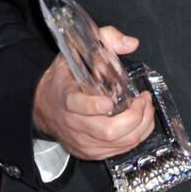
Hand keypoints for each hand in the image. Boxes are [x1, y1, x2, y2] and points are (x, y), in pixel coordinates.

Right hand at [31, 25, 154, 160]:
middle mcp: (73, 123)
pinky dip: (137, 136)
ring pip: (118, 143)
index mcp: (67, 97)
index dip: (94, 106)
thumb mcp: (79, 51)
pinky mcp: (90, 152)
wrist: (45, 107)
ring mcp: (82, 141)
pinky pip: (120, 150)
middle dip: (134, 117)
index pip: (78, 106)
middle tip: (143, 100)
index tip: (110, 101)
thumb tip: (131, 43)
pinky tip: (140, 121)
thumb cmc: (65, 79)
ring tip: (146, 108)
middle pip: (108, 130)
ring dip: (141, 126)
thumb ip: (105, 39)